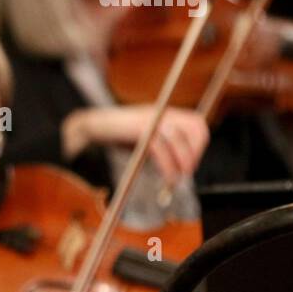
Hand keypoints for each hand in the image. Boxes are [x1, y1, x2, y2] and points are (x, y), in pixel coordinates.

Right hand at [64, 105, 208, 183]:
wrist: (93, 125)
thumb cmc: (119, 134)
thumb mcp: (147, 137)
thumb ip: (164, 145)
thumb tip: (182, 165)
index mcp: (167, 112)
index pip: (197, 124)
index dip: (199, 145)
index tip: (191, 165)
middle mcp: (163, 111)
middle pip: (194, 128)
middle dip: (194, 153)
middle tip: (186, 173)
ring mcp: (151, 118)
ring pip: (178, 138)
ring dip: (182, 162)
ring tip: (174, 180)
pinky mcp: (139, 127)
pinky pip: (160, 147)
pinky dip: (167, 165)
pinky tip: (167, 177)